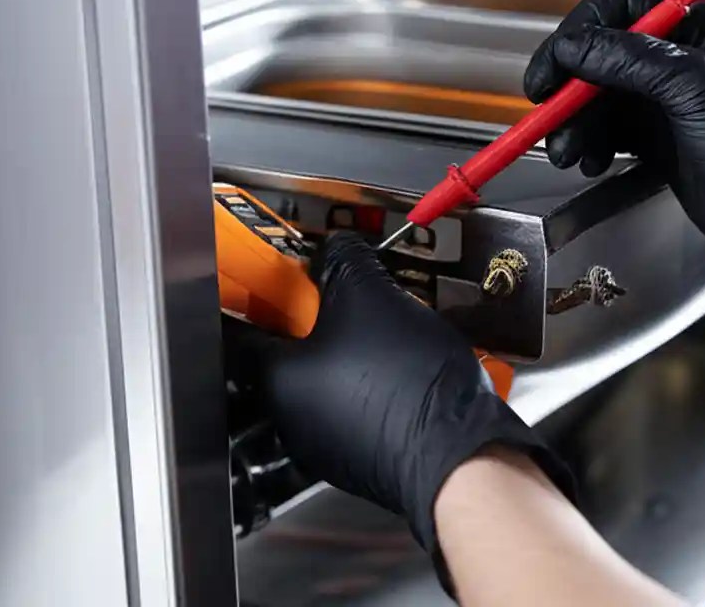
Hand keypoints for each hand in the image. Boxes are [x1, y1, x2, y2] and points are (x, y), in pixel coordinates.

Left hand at [222, 232, 571, 588]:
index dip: (259, 294)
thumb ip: (344, 262)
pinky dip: (382, 381)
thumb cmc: (405, 385)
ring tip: (391, 325)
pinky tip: (412, 363)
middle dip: (322, 318)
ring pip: (335, 379)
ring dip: (356, 350)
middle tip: (348, 292)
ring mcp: (332, 444)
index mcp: (277, 380)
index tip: (275, 277)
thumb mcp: (370, 296)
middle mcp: (294, 420)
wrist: (461, 457)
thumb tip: (336, 248)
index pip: (242, 329)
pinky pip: (367, 405)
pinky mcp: (371, 456)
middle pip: (295, 352)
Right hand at [524, 0, 704, 321]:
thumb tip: (572, 45)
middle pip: (606, 53)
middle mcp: (687, 56)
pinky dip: (592, 143)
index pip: (626, 5)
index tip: (554, 63)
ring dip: (576, 122)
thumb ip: (628, 61)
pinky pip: (613, 131)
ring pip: (603, 97)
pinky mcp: (665, 141)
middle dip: (572, 85)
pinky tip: (585, 162)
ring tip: (565, 152)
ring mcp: (674, 101)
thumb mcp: (695, 89)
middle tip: (542, 108)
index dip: (583, 29)